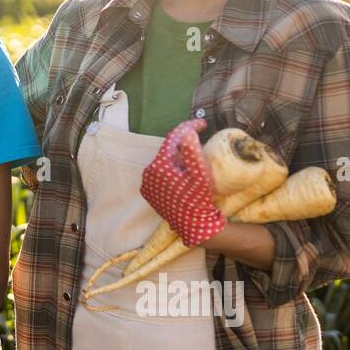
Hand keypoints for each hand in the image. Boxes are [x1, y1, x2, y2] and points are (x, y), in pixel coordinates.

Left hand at [139, 118, 226, 246]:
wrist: (193, 226)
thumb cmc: (198, 200)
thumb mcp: (200, 174)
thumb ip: (193, 151)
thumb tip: (187, 131)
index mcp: (159, 164)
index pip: (174, 137)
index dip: (189, 126)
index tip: (203, 124)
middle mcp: (148, 172)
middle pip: (169, 150)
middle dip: (184, 145)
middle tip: (201, 144)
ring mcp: (147, 183)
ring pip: (165, 162)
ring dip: (178, 159)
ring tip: (194, 164)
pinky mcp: (149, 192)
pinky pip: (160, 174)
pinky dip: (171, 171)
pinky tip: (183, 175)